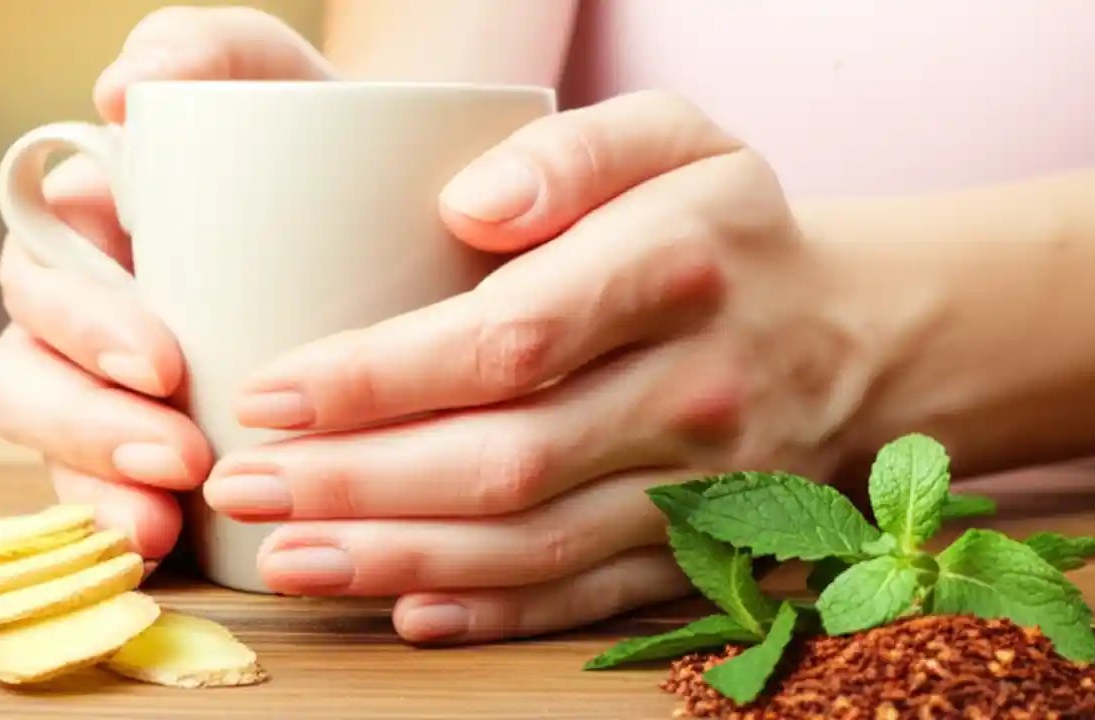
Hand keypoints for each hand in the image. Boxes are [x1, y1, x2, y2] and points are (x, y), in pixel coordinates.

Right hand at [0, 6, 332, 562]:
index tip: (163, 364)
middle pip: (31, 386)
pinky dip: (129, 533)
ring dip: (97, 496)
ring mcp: (122, 396)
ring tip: (160, 524)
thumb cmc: (327, 145)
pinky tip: (170, 553)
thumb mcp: (277, 80)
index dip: (79, 331)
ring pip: (62, 459)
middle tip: (177, 458)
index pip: (40, 286)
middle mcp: (92, 322)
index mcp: (95, 238)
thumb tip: (122, 94)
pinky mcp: (161, 459)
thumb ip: (205, 50)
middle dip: (87, 432)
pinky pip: (116, 506)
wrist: (403, 213)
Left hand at [204, 90, 880, 643]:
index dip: (380, 377)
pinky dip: (493, 616)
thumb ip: (570, 150)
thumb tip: (466, 205)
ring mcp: (702, 487)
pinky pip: (588, 598)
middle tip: (243, 484)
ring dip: (399, 558)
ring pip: (534, 544)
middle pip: (506, 458)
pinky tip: (402, 610)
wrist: (851, 336)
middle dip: (358, 482)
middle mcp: (695, 388)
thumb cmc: (724, 226)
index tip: (272, 392)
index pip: (511, 338)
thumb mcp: (672, 136)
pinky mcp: (700, 549)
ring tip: (286, 555)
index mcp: (679, 266)